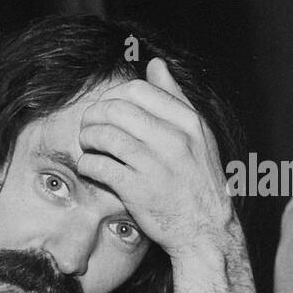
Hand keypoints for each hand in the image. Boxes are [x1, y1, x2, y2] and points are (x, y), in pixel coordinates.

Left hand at [76, 57, 234, 258]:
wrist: (204, 229)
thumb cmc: (197, 180)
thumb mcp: (197, 135)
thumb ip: (175, 98)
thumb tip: (155, 64)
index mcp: (188, 122)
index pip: (138, 90)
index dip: (113, 96)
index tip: (108, 108)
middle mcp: (173, 140)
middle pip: (116, 110)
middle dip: (94, 115)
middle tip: (89, 127)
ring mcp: (155, 165)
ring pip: (104, 136)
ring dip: (87, 138)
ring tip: (88, 145)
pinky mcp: (137, 190)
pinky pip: (98, 166)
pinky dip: (87, 164)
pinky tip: (90, 167)